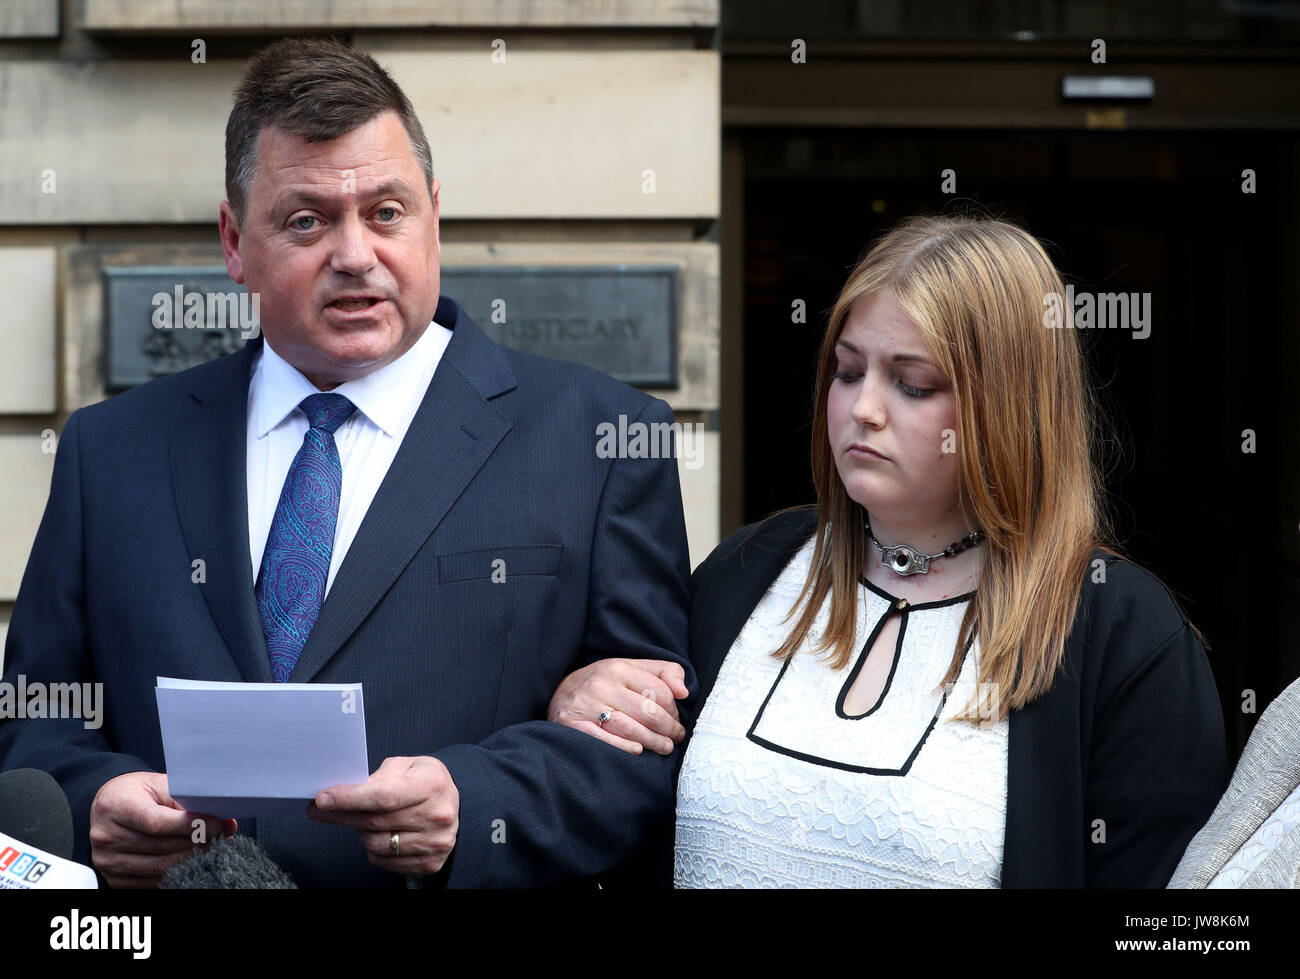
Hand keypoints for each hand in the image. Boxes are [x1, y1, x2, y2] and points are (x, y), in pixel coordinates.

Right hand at [89, 772, 235, 888]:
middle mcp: (106, 836)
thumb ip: (189, 801)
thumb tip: (226, 823)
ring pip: (160, 868)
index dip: (192, 826)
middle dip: (197, 843)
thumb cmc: (137, 793)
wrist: (109, 806)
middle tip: (221, 837)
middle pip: (162, 847)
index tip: (218, 826)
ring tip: (210, 848)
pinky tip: (190, 861)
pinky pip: (152, 882)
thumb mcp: (159, 786)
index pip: (158, 823)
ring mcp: (108, 861)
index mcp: (116, 806)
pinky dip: (176, 873)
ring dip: (191, 860)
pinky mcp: (114, 879)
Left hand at [308, 756, 457, 876]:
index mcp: (432, 784)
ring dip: (359, 832)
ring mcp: (435, 842)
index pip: (384, 796)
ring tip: (360, 819)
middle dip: (341, 814)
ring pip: (376, 844)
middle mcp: (437, 815)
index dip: (350, 799)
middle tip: (320, 808)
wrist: (456, 803)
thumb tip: (343, 791)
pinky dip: (373, 849)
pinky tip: (378, 834)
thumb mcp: (406, 765)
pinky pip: (384, 861)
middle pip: (375, 822)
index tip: (323, 798)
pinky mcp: (430, 862)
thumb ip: (378, 777)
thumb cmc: (425, 781)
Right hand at [548, 658, 687, 754]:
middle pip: (647, 711)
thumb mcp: (631, 669)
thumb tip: (683, 692)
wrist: (560, 694)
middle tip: (676, 738)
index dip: (674, 709)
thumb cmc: (605, 684)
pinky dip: (625, 748)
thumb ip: (663, 672)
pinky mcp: (573, 726)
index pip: (658, 690)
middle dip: (668, 728)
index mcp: (618, 668)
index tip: (677, 720)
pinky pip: (605, 740)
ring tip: (665, 748)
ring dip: (653, 742)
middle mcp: (601, 685)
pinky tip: (638, 751)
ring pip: (630, 728)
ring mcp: (585, 706)